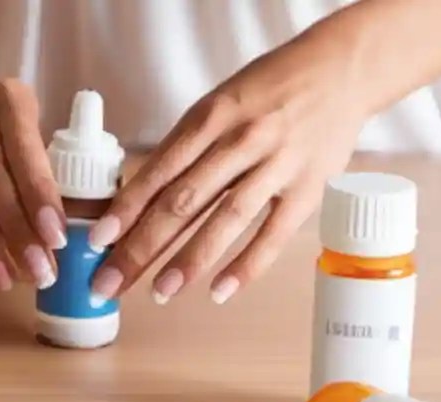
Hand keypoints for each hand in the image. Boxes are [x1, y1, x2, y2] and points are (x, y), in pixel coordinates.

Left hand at [87, 41, 365, 304]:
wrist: (342, 70)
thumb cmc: (270, 90)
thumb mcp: (220, 103)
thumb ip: (186, 149)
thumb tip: (140, 200)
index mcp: (210, 117)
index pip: (159, 171)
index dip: (126, 209)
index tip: (98, 242)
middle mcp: (241, 140)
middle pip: (183, 202)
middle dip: (142, 246)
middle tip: (111, 283)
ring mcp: (277, 166)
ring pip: (225, 220)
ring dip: (189, 261)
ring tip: (160, 293)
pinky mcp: (307, 189)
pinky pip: (273, 235)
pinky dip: (246, 266)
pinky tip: (219, 292)